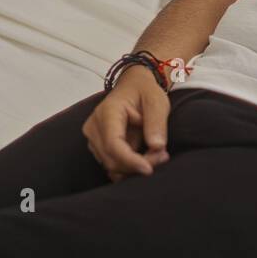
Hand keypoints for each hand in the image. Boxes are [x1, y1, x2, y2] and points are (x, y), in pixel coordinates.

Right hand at [82, 65, 170, 181]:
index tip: (149, 169)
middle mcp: (94, 127)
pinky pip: (113, 164)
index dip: (130, 161)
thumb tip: (156, 146)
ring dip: (135, 166)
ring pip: (112, 165)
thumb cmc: (144, 92)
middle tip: (162, 155)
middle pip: (112, 159)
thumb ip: (156, 122)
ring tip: (157, 153)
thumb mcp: (156, 101)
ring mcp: (94, 138)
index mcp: (107, 112)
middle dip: (138, 164)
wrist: (133, 88)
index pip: (113, 144)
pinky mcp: (99, 147)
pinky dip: (130, 166)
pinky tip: (146, 157)